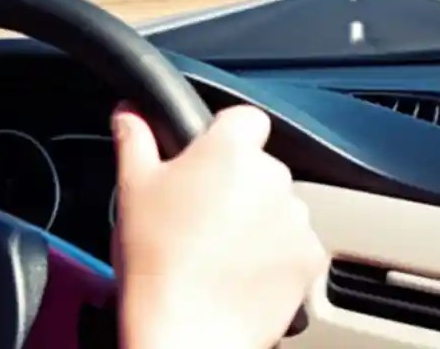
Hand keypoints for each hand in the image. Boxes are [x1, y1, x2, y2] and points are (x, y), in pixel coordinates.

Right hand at [112, 104, 327, 348]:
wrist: (187, 331)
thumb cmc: (156, 261)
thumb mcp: (132, 190)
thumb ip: (135, 140)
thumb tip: (130, 112)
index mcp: (230, 151)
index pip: (245, 118)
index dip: (225, 135)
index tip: (207, 158)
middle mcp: (271, 178)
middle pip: (260, 166)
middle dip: (237, 184)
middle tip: (201, 215)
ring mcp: (296, 219)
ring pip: (278, 205)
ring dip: (258, 218)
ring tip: (219, 249)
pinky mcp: (310, 258)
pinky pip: (294, 243)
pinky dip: (275, 253)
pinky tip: (240, 271)